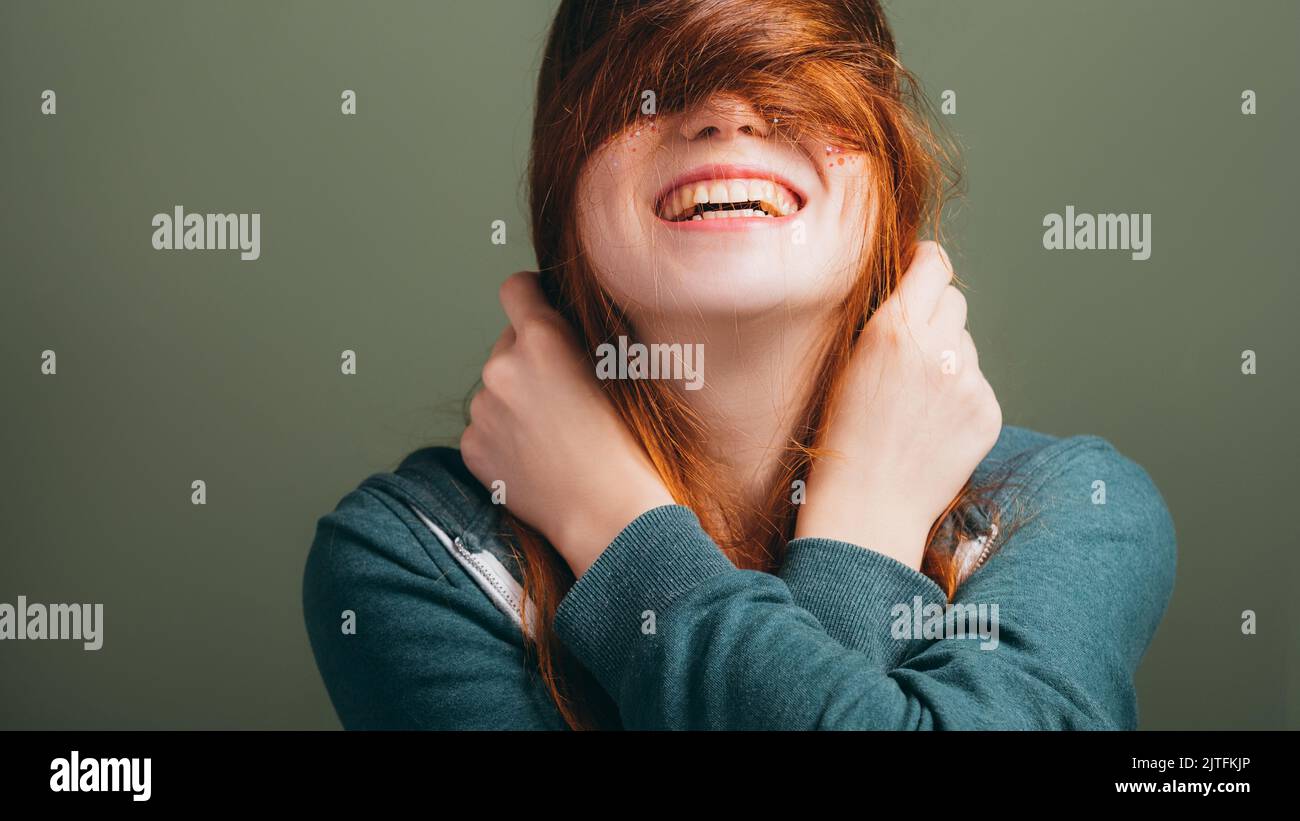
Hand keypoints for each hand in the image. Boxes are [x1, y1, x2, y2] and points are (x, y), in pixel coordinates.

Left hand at [461, 271, 674, 577]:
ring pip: (495, 389)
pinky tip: (536, 458)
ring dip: (515, 401)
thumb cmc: (628, 443)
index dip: (530, 295)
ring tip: (553, 435)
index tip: (538, 307)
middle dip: (529, 360)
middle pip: (506, 344)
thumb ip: (579, 337)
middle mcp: (503, 367)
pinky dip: (503, 437)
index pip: (516, 289)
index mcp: (542, 340)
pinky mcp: (471, 446)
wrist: (608, 512)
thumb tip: (559, 317)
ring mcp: (482, 409)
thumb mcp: (618, 371)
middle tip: (562, 396)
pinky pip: (484, 428)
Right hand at [794, 242, 1001, 569]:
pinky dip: (960, 396)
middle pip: (955, 301)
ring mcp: (968, 382)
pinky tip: (932, 424)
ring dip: (948, 358)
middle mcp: (937, 349)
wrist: (867, 504)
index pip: (933, 265)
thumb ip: (885, 324)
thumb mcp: (846, 365)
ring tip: (915, 400)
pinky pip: (977, 383)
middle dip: (936, 314)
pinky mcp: (987, 411)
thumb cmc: (842, 438)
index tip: (922, 269)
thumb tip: (914, 291)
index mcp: (893, 330)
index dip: (927, 263)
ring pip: (967, 344)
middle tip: (912, 347)